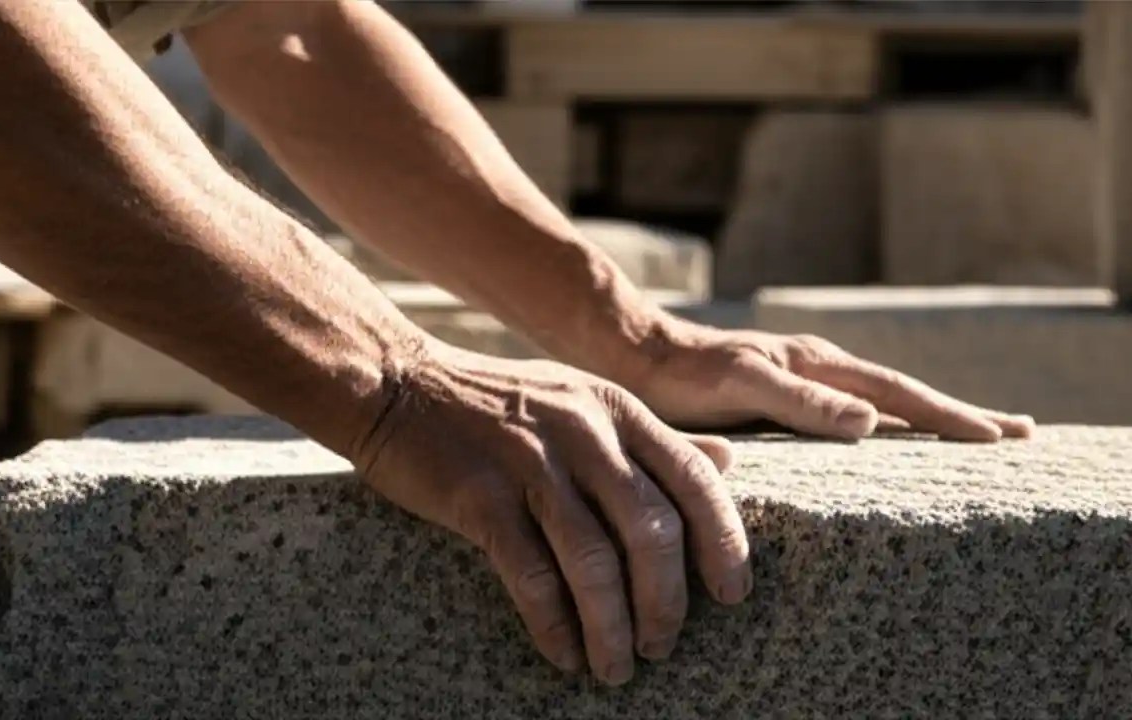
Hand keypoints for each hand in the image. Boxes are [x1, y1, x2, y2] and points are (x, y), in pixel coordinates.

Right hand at [355, 343, 749, 684]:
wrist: (397, 384)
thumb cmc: (497, 402)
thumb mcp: (584, 400)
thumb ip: (653, 437)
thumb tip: (727, 459)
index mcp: (617, 409)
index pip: (694, 479)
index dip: (724, 542)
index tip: (734, 593)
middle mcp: (583, 432)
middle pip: (651, 529)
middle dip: (667, 600)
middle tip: (663, 645)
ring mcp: (531, 463)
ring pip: (594, 561)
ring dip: (612, 627)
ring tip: (616, 668)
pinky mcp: (480, 496)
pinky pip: (531, 575)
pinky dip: (554, 625)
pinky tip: (564, 655)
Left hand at [631, 319, 1033, 441]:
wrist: (637, 357)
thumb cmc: (683, 377)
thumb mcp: (739, 386)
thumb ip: (801, 402)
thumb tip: (874, 421)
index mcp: (820, 366)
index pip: (902, 395)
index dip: (953, 418)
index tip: (1005, 438)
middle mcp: (823, 370)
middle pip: (908, 394)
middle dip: (964, 415)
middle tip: (1024, 432)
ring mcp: (809, 382)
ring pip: (887, 402)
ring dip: (934, 417)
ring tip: (978, 434)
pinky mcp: (789, 397)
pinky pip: (857, 411)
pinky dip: (893, 422)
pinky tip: (896, 439)